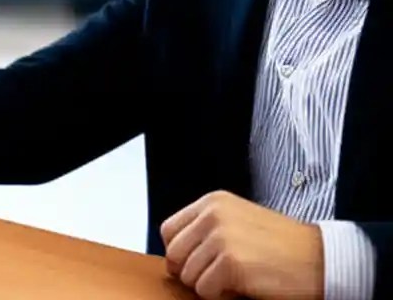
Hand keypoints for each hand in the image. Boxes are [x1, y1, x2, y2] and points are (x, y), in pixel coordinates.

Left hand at [161, 191, 323, 299]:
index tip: (195, 264)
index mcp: (213, 202)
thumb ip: (207, 230)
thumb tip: (175, 256)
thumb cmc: (285, 247)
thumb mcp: (240, 222)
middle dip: (191, 272)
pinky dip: (220, 296)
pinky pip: (204, 290)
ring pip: (188, 275)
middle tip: (217, 278)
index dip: (179, 253)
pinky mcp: (230, 263)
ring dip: (208, 285)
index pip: (169, 230)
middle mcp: (213, 215)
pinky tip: (242, 287)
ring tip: (236, 280)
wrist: (322, 259)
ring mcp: (221, 238)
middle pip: (174, 254)